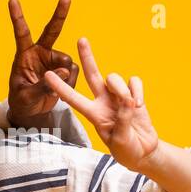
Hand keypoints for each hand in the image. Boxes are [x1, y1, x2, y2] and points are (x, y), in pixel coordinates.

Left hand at [7, 0, 79, 126]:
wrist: (32, 111)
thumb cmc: (22, 102)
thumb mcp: (27, 96)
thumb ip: (43, 85)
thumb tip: (64, 71)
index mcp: (24, 56)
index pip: (21, 33)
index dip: (18, 17)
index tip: (12, 0)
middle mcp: (40, 53)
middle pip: (52, 31)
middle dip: (60, 15)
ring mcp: (54, 60)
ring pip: (67, 61)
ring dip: (65, 78)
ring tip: (54, 91)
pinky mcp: (64, 68)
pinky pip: (73, 71)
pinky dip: (70, 82)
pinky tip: (61, 91)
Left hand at [45, 38, 158, 170]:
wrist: (143, 152)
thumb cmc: (126, 150)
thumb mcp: (119, 141)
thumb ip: (122, 121)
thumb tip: (127, 102)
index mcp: (92, 114)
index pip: (72, 97)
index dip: (60, 86)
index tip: (47, 74)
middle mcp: (102, 102)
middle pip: (92, 74)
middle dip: (87, 57)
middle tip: (81, 39)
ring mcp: (118, 97)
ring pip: (115, 78)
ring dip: (123, 88)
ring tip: (131, 105)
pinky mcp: (134, 94)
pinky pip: (134, 81)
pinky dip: (138, 91)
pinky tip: (140, 104)